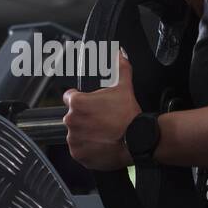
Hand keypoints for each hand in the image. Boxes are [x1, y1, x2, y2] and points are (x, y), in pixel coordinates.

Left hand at [62, 51, 141, 170]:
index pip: (70, 97)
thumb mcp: (125, 86)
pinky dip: (87, 148)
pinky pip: (79, 150)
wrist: (137, 141)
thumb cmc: (129, 115)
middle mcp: (71, 121)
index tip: (91, 104)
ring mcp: (74, 139)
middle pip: (73, 116)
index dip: (80, 99)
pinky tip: (100, 143)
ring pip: (76, 133)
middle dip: (84, 117)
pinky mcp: (78, 154)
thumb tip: (120, 53)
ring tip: (102, 132)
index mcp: (77, 103)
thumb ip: (120, 67)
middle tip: (101, 119)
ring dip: (85, 133)